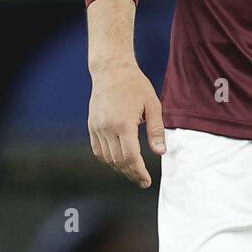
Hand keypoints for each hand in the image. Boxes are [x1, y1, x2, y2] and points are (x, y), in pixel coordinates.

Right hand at [87, 60, 164, 187]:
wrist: (111, 70)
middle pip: (118, 161)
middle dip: (131, 174)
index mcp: (123, 124)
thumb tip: (160, 153)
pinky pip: (98, 150)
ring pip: (106, 158)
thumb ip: (156, 131)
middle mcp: (106, 128)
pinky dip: (108, 159)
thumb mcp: (153, 105)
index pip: (130, 157)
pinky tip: (119, 161)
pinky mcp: (91, 126)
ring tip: (133, 172)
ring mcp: (96, 128)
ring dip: (119, 169)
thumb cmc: (136, 85)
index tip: (147, 181)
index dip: (139, 172)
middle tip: (142, 181)